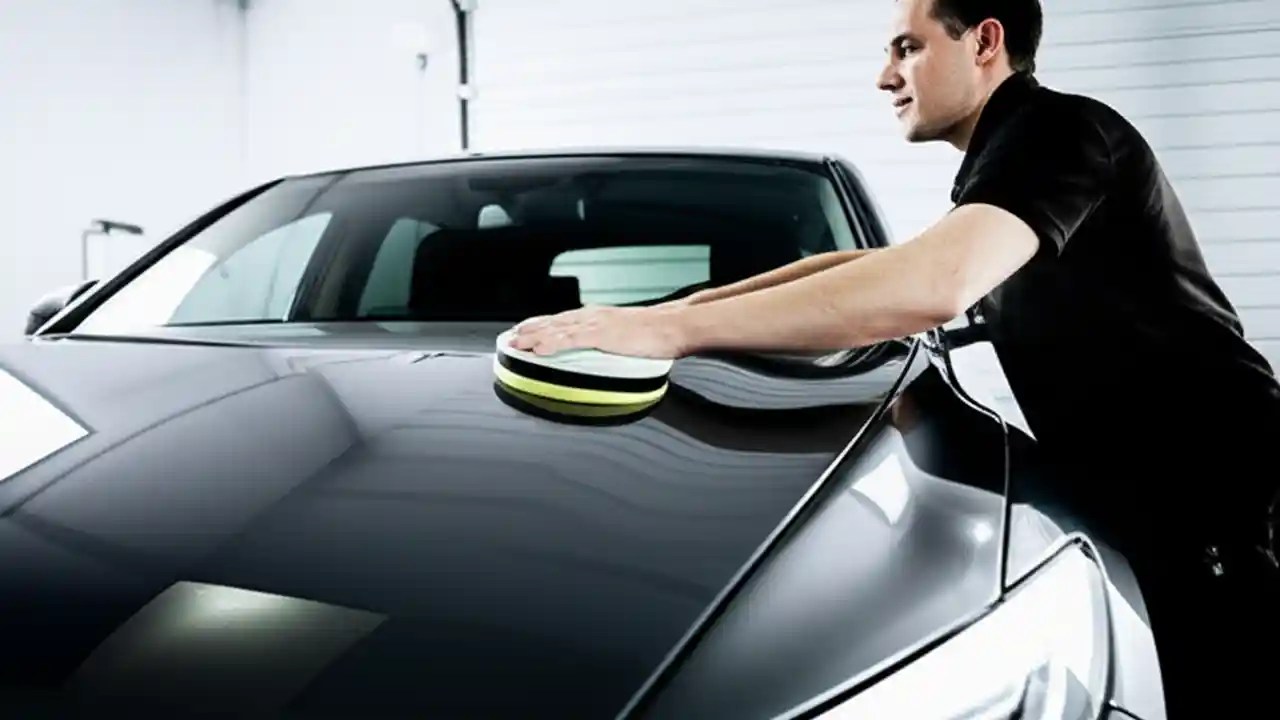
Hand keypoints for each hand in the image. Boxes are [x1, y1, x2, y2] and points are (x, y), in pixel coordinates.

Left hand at [509, 305, 687, 358]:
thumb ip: (611, 339)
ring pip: (556, 329)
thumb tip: (604, 348)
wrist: (674, 326)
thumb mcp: (627, 334)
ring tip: (515, 343)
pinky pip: (570, 340)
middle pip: (554, 322)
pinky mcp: (601, 335)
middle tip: (510, 337)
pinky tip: (538, 349)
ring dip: (533, 336)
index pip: (563, 320)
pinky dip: (551, 343)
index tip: (524, 330)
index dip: (541, 325)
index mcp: (598, 317)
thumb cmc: (656, 333)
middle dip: (530, 329)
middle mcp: (592, 317)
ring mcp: (595, 325)